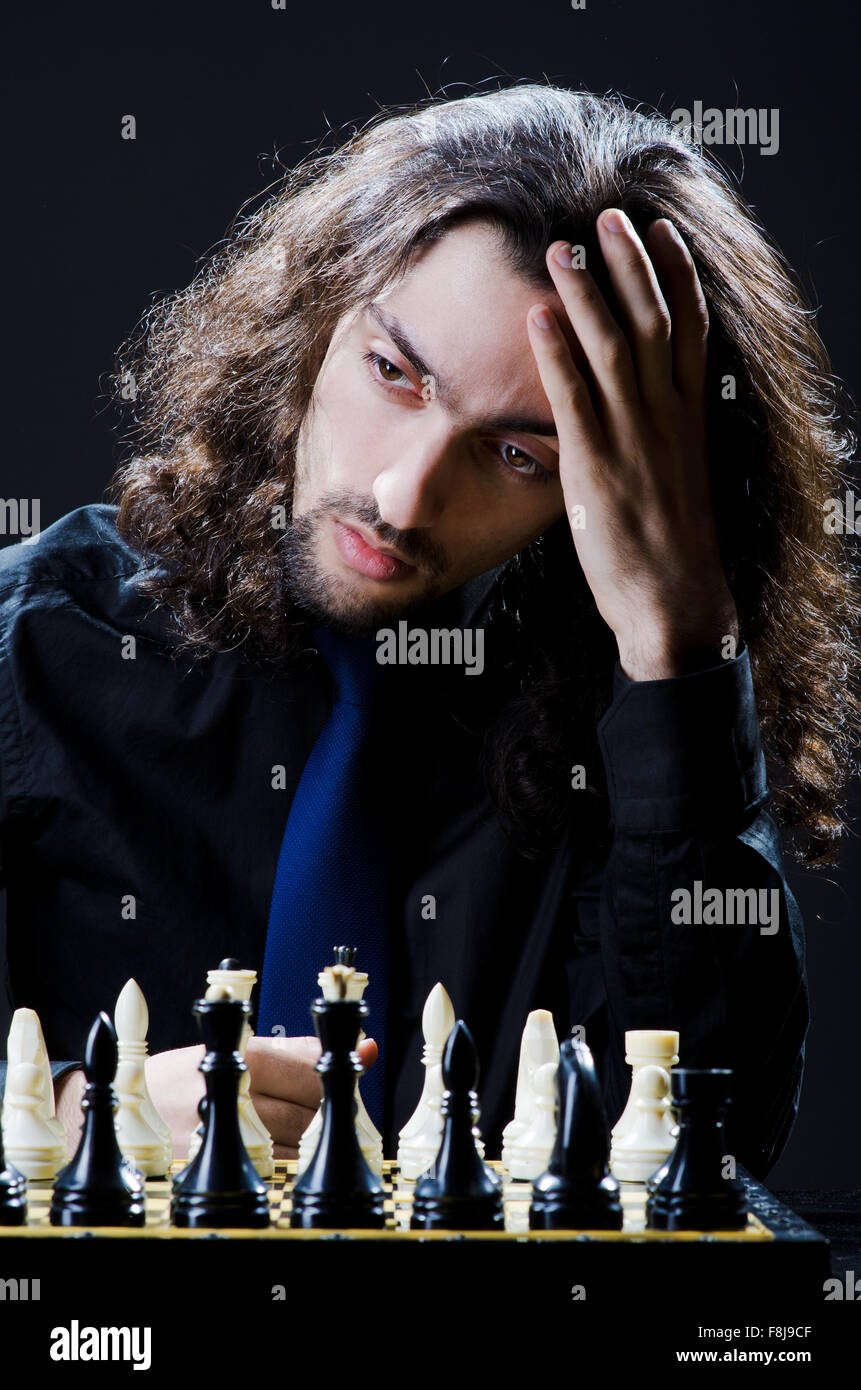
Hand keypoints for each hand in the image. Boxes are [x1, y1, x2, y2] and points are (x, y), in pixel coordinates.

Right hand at [55, 1035, 378, 1161]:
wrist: (123, 1112)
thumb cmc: (190, 1075)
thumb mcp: (240, 1049)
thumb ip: (305, 1050)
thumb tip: (370, 1046)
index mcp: (242, 1059)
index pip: (313, 1072)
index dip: (340, 1074)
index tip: (355, 1071)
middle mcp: (232, 1098)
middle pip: (307, 1113)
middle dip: (324, 1111)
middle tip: (325, 1108)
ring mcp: (222, 1139)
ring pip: (293, 1147)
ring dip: (306, 1142)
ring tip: (295, 1130)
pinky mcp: (214, 1171)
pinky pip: (268, 1172)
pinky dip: (281, 1164)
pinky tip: (274, 1153)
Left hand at [526, 208, 737, 679]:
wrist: (675, 599)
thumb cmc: (668, 545)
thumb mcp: (672, 474)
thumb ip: (653, 431)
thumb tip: (626, 404)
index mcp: (689, 414)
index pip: (689, 326)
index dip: (675, 272)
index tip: (658, 231)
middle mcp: (666, 415)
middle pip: (651, 320)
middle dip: (629, 263)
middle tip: (607, 216)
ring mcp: (633, 436)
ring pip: (613, 346)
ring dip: (587, 292)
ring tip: (562, 247)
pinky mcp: (597, 464)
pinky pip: (575, 397)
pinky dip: (556, 353)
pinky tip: (539, 316)